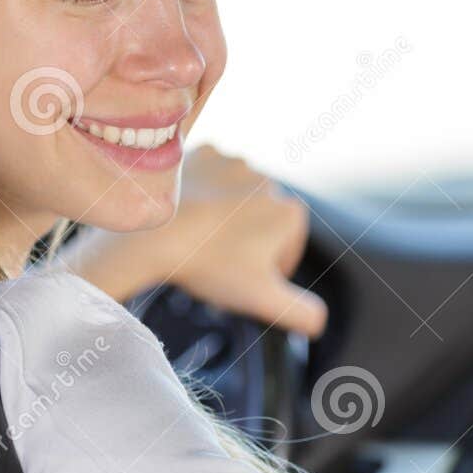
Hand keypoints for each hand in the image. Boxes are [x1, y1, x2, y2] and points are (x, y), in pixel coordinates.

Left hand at [63, 147, 326, 336]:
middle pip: (262, 221)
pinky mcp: (203, 152)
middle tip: (218, 263)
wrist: (154, 234)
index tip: (241, 281)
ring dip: (227, 215)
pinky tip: (190, 212)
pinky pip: (210, 174)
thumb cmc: (210, 266)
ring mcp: (234, 162)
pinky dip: (204, 191)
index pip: (286, 250)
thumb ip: (303, 313)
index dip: (267, 272)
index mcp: (291, 213)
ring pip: (236, 198)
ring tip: (202, 239)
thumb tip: (319, 320)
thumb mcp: (262, 299)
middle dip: (247, 241)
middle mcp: (269, 180)